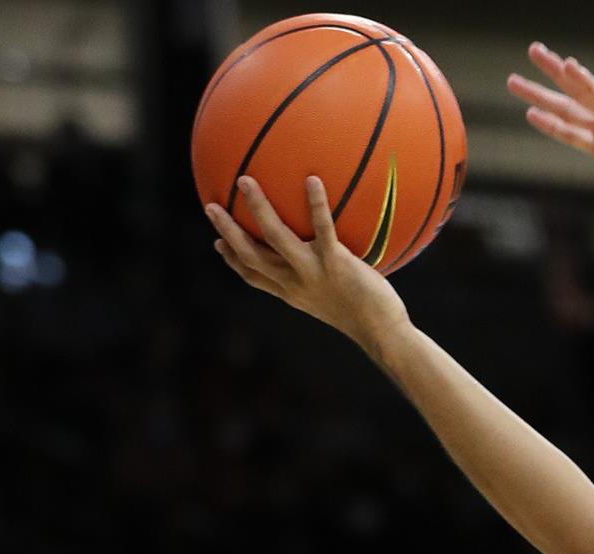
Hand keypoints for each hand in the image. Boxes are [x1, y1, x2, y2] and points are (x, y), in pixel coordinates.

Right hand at [205, 176, 407, 349]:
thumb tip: (337, 259)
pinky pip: (322, 227)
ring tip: (244, 181)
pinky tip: (313, 180)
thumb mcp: (339, 300)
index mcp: (292, 293)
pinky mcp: (335, 263)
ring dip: (256, 208)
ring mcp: (312, 272)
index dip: (232, 260)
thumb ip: (328, 280)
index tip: (218, 243)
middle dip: (227, 231)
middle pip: (251, 255)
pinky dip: (316, 203)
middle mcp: (294, 283)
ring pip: (274, 237)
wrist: (382, 333)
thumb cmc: (368, 316)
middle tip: (210, 207)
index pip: (254, 276)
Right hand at [507, 43, 593, 221]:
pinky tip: (533, 115)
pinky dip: (553, 127)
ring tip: (514, 80)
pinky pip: (574, 137)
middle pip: (582, 94)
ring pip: (571, 112)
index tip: (567, 64)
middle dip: (556, 73)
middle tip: (533, 49)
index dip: (588, 83)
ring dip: (544, 97)